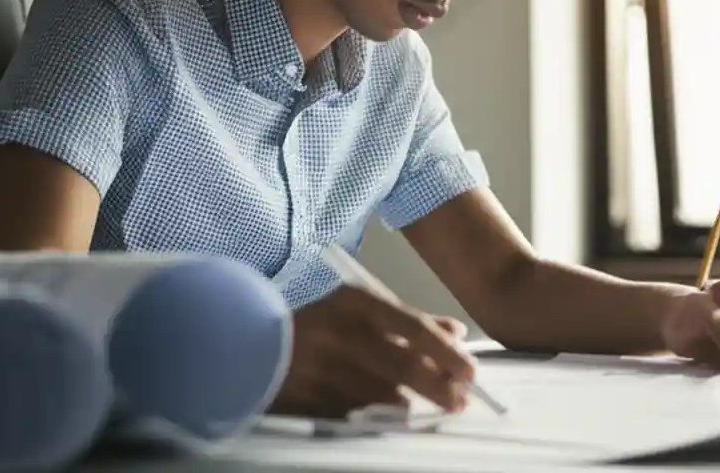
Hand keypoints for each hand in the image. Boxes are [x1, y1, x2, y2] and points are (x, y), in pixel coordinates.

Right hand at [270, 285, 475, 418]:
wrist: (248, 347)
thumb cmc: (320, 327)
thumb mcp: (362, 312)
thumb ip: (410, 322)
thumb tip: (457, 333)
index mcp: (356, 304)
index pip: (413, 328)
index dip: (446, 353)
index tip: (470, 372)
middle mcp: (341, 334)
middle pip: (404, 367)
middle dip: (439, 388)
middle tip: (459, 402)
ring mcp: (326, 370)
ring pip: (385, 396)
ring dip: (408, 403)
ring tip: (419, 406)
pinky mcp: (314, 402)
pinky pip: (360, 414)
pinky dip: (376, 415)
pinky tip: (381, 412)